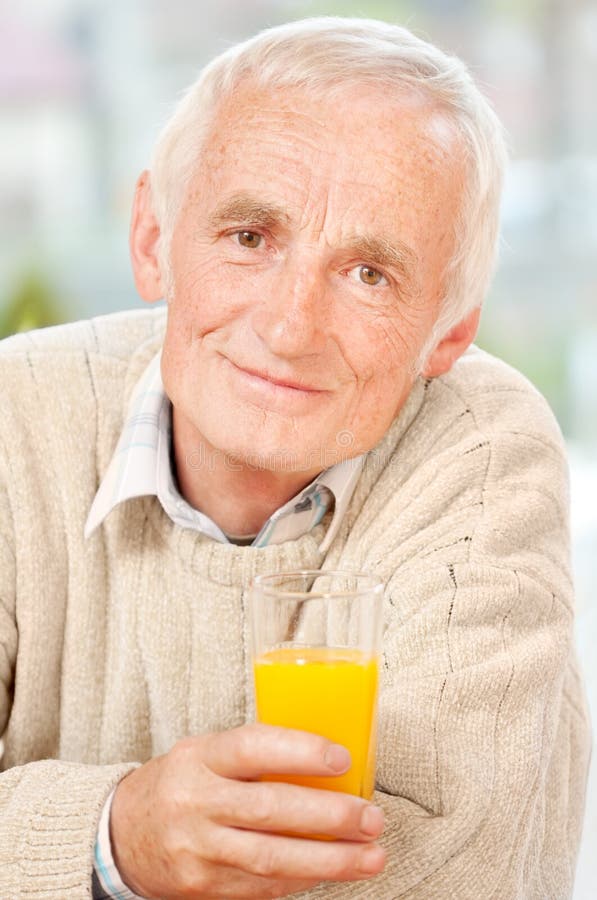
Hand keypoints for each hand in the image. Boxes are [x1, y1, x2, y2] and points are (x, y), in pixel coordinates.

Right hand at [110, 723, 385, 898]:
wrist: (121, 834)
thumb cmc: (182, 782)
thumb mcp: (206, 752)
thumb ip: (254, 754)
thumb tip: (328, 758)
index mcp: (199, 757)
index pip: (251, 747)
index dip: (299, 751)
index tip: (342, 757)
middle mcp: (195, 803)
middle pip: (269, 810)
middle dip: (329, 816)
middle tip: (372, 817)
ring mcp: (198, 850)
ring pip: (271, 859)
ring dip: (330, 861)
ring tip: (372, 855)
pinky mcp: (204, 888)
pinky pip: (263, 888)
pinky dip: (303, 880)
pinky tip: (334, 872)